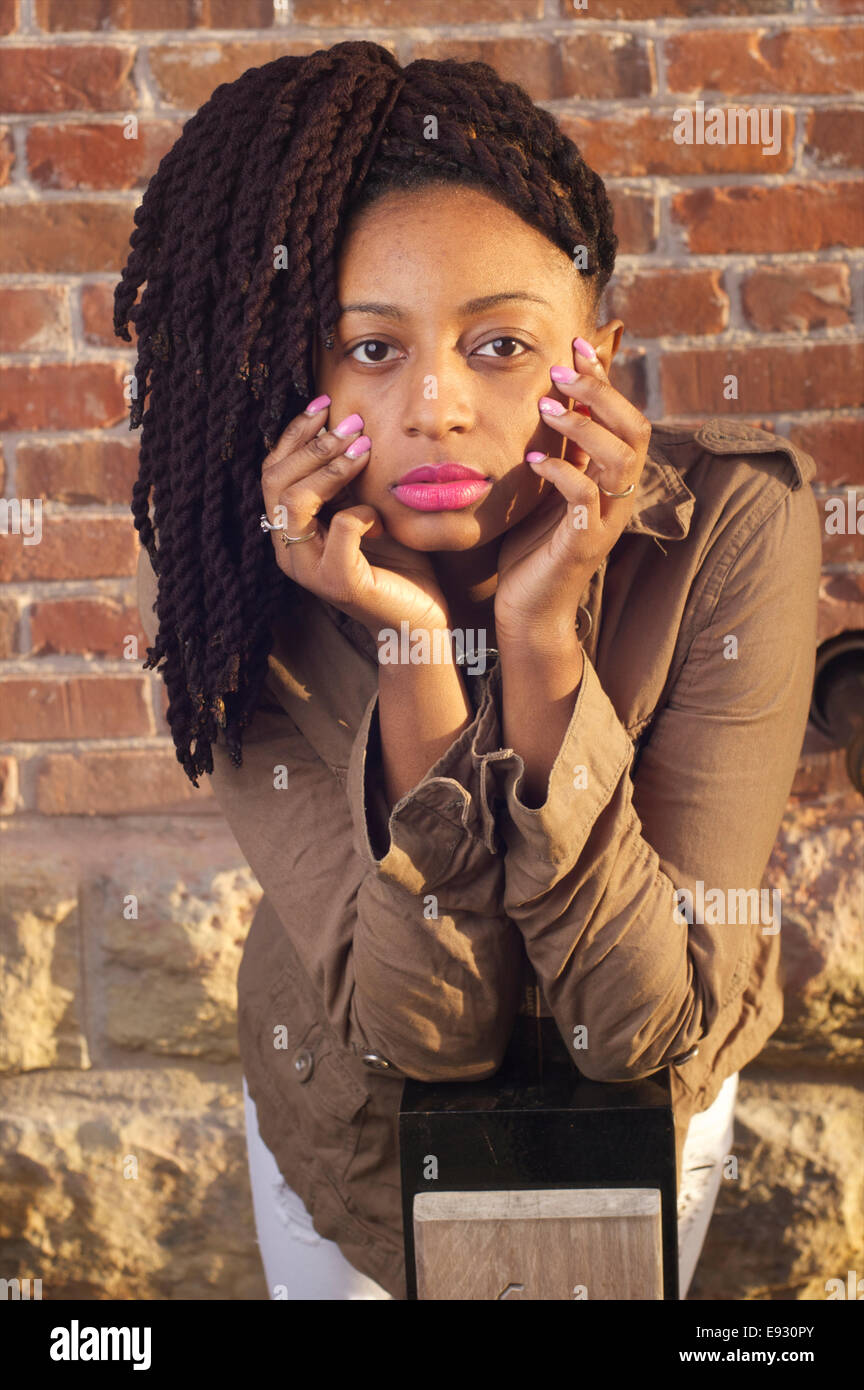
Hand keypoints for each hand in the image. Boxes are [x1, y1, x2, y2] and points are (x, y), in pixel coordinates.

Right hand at [261, 399, 450, 639]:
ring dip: (330, 469)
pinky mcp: (339, 582)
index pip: (272, 471)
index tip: (324, 403)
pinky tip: (380, 516)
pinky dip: (362, 512)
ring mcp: (309, 569)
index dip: (294, 434)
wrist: (418, 619)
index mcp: (289, 530)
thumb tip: (345, 426)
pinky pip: (342, 528)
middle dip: (313, 445)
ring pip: (295, 502)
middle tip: (352, 425)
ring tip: (364, 451)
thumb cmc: (394, 563)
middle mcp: (288, 551)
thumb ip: (347, 481)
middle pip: (275, 481)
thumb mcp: (365, 509)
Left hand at [494, 338, 651, 644]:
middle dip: (601, 393)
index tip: (577, 343)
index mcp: (615, 478)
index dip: (605, 377)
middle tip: (560, 371)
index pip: (625, 414)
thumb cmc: (535, 548)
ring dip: (585, 427)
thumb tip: (558, 398)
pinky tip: (534, 461)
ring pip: (620, 460)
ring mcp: (607, 520)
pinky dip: (562, 472)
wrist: (529, 608)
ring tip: (546, 409)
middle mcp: (620, 496)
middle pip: (636, 430)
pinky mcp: (585, 543)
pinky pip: (586, 498)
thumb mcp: (549, 488)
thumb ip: (562, 449)